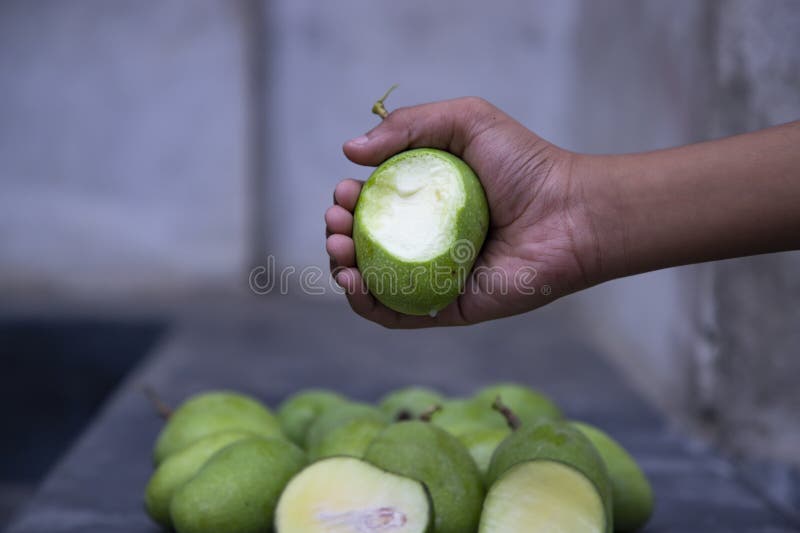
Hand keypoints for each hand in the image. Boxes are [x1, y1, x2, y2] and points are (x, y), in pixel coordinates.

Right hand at [325, 97, 601, 327]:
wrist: (569, 214)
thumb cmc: (524, 164)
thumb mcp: (464, 122)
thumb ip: (407, 126)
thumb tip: (349, 150)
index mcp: (427, 201)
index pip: (372, 206)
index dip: (348, 201)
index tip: (344, 192)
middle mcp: (426, 239)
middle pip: (364, 244)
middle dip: (337, 234)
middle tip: (336, 223)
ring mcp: (435, 275)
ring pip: (372, 281)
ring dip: (342, 270)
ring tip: (338, 250)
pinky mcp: (447, 307)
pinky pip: (396, 313)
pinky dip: (366, 304)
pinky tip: (353, 283)